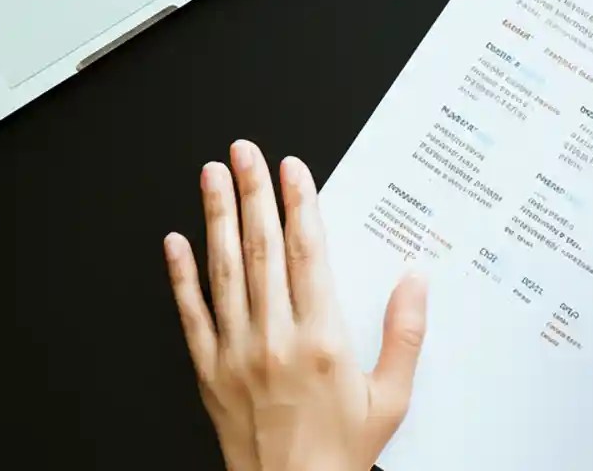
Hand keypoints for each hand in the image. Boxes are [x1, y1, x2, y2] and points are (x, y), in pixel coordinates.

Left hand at [164, 140, 427, 470]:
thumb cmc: (339, 452)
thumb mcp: (391, 397)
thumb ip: (405, 333)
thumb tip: (416, 279)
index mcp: (322, 341)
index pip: (308, 254)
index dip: (300, 204)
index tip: (293, 169)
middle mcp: (275, 339)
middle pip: (262, 249)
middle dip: (253, 193)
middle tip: (245, 152)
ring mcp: (237, 353)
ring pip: (224, 271)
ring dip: (216, 217)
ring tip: (212, 176)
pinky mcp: (210, 371)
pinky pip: (191, 314)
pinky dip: (181, 275)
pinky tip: (175, 242)